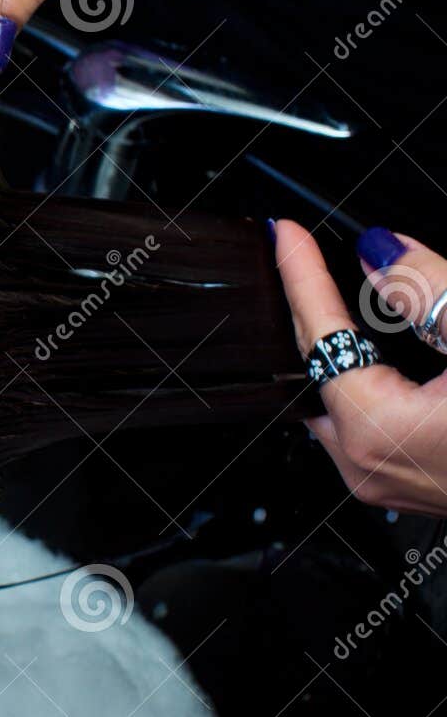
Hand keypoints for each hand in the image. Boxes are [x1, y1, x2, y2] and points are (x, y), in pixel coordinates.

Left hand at [275, 218, 446, 515]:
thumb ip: (428, 291)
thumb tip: (380, 253)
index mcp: (378, 430)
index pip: (320, 336)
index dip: (302, 276)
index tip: (287, 235)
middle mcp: (365, 464)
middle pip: (316, 369)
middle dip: (312, 308)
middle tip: (304, 253)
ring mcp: (381, 480)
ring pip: (336, 396)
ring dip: (341, 343)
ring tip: (334, 289)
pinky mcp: (403, 482)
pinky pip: (362, 418)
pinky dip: (365, 375)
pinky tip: (377, 344)